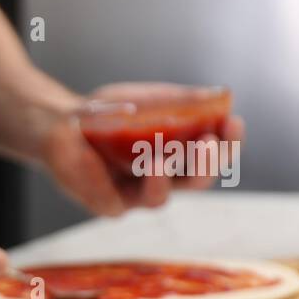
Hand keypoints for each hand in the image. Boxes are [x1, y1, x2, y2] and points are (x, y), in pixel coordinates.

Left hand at [41, 82, 245, 214]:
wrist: (65, 123)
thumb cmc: (111, 114)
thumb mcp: (146, 100)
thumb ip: (178, 101)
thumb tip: (215, 96)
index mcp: (181, 154)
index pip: (214, 154)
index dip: (228, 142)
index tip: (233, 122)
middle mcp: (164, 179)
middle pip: (195, 182)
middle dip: (206, 165)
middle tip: (207, 144)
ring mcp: (134, 194)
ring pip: (157, 199)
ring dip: (161, 179)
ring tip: (158, 159)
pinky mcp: (103, 202)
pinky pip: (108, 199)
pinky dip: (99, 177)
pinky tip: (91, 155)